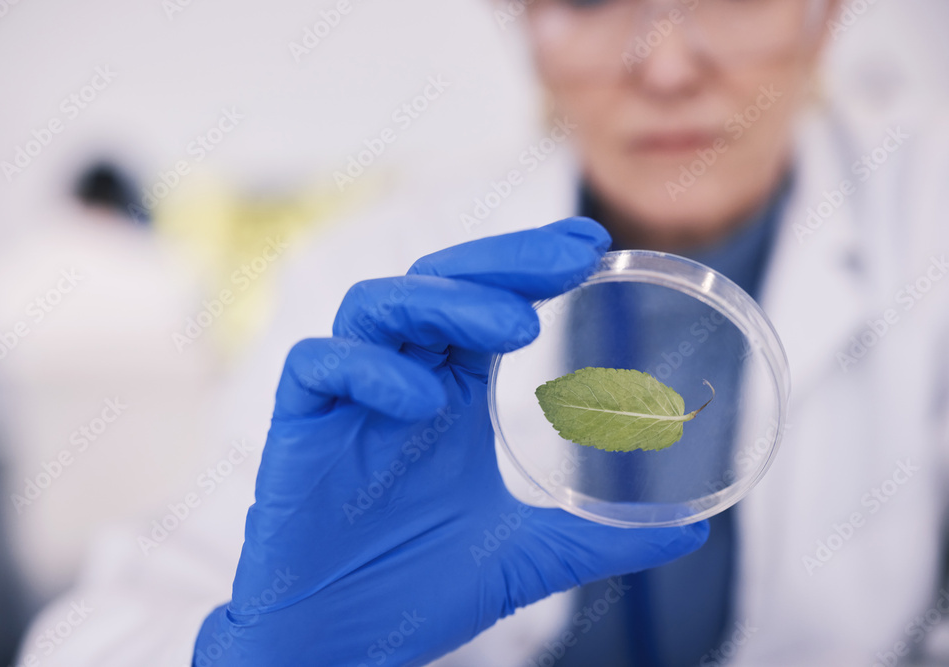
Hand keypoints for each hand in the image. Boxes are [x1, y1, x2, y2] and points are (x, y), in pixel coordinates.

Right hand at [193, 218, 707, 666]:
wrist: (339, 644)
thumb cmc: (416, 588)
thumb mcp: (527, 555)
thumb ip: (603, 540)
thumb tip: (694, 534)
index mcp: (450, 394)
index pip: (486, 300)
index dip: (531, 264)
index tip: (593, 246)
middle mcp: (399, 380)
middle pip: (436, 281)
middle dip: (501, 260)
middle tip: (570, 257)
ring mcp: (347, 399)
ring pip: (377, 305)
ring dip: (444, 302)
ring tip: (516, 326)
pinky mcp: (299, 426)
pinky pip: (317, 364)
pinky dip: (369, 369)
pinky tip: (425, 402)